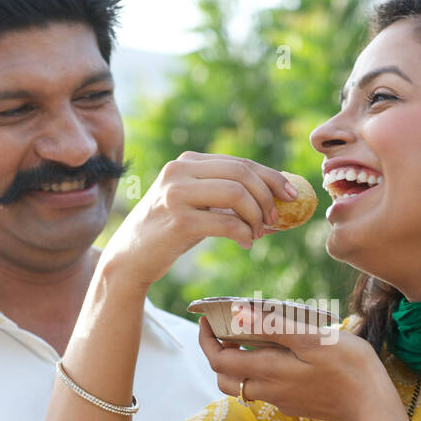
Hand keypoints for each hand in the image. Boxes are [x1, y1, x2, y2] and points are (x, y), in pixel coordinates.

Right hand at [100, 151, 294, 287]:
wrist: (130, 258)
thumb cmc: (169, 233)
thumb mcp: (196, 206)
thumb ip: (226, 198)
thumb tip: (276, 203)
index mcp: (187, 162)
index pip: (240, 163)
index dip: (271, 178)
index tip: (291, 195)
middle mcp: (179, 171)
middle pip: (242, 173)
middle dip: (267, 197)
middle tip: (275, 220)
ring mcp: (177, 194)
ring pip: (237, 194)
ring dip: (257, 216)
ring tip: (258, 233)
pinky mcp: (179, 221)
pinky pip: (227, 223)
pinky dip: (245, 234)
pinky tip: (246, 243)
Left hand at [196, 305, 399, 420]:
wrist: (373, 404)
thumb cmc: (348, 365)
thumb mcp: (312, 338)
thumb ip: (273, 327)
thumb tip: (238, 315)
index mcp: (268, 371)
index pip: (218, 360)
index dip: (206, 339)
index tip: (207, 318)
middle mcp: (269, 391)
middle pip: (225, 379)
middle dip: (217, 354)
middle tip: (224, 330)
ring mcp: (282, 401)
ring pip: (244, 387)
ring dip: (238, 366)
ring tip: (251, 341)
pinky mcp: (297, 405)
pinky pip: (267, 391)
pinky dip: (261, 373)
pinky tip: (282, 358)